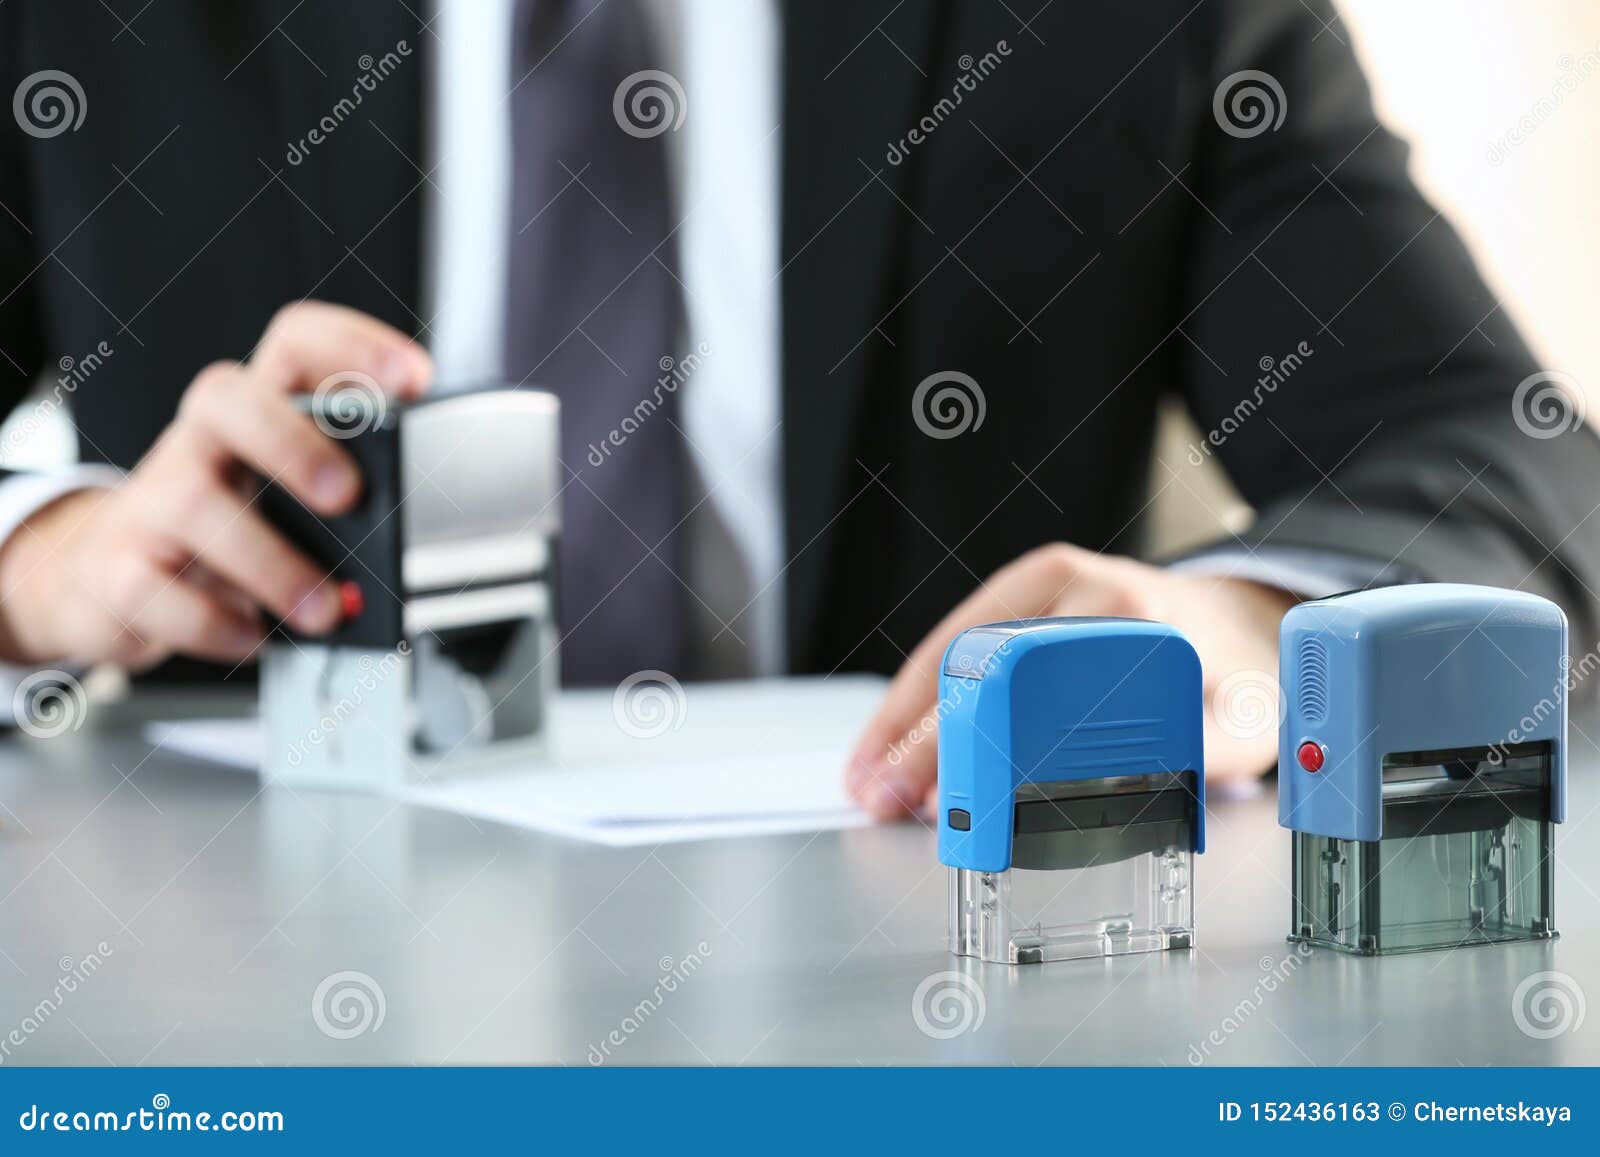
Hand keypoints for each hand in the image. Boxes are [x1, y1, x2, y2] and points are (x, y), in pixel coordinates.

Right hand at [0, 301, 431, 668]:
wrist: (113, 580)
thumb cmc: (225, 532)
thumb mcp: (286, 503)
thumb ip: (342, 507)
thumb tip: (396, 545)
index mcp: (257, 413)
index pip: (295, 343)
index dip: (353, 347)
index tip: (413, 380)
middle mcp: (200, 442)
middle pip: (227, 398)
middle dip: (293, 442)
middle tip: (349, 496)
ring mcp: (152, 501)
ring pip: (195, 504)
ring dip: (273, 564)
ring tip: (326, 611)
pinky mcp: (118, 570)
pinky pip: (156, 591)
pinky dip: (215, 622)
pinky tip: (256, 635)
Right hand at [844, 543, 1298, 819]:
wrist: (1241, 622)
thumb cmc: (1237, 668)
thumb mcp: (1243, 713)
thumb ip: (1210, 747)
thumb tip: (1158, 786)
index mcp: (1112, 604)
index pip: (1011, 672)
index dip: (964, 735)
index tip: (939, 790)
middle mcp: (1068, 585)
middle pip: (963, 661)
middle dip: (912, 736)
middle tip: (880, 797)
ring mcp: (1040, 587)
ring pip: (946, 651)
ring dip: (900, 718)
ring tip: (867, 777)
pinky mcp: (1022, 600)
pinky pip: (956, 647)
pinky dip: (920, 698)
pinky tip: (894, 741)